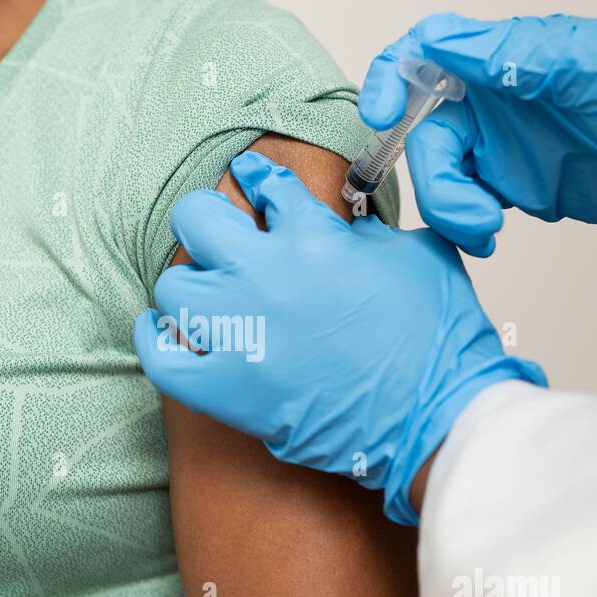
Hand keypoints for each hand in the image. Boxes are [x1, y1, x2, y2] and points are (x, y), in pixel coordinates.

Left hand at [134, 151, 544, 525]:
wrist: (438, 416)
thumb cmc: (439, 343)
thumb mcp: (419, 256)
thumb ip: (372, 233)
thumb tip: (349, 232)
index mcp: (313, 236)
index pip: (265, 185)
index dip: (256, 180)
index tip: (251, 181)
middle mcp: (266, 275)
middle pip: (196, 218)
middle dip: (206, 221)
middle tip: (220, 238)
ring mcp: (240, 332)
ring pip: (173, 286)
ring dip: (189, 288)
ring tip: (206, 297)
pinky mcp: (227, 389)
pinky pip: (161, 355)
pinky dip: (157, 341)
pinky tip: (166, 332)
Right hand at [360, 13, 596, 255]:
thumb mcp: (594, 67)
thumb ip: (518, 58)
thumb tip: (444, 44)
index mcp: (513, 56)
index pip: (429, 50)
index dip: (391, 76)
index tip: (381, 114)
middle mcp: (501, 98)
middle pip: (426, 129)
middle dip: (435, 176)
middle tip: (473, 211)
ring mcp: (507, 144)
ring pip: (441, 173)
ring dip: (451, 206)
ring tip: (487, 229)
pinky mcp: (518, 185)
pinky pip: (467, 203)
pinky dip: (467, 224)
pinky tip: (490, 236)